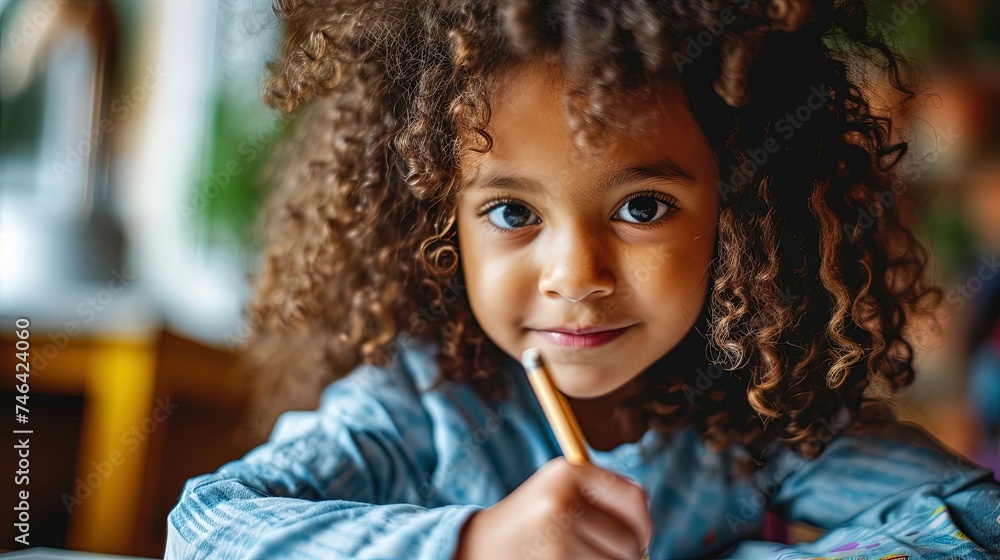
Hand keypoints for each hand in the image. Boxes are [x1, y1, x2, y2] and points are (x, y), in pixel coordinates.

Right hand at [454, 457, 652, 559]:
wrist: (480, 546)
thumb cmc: (532, 520)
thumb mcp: (560, 491)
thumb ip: (603, 494)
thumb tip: (645, 514)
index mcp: (568, 472)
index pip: (633, 498)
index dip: (643, 523)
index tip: (639, 537)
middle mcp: (562, 499)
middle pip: (631, 539)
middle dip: (628, 554)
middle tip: (606, 555)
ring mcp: (558, 535)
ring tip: (583, 558)